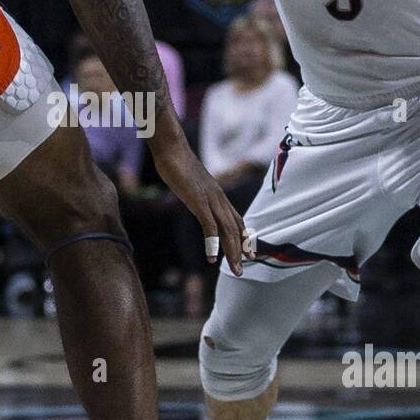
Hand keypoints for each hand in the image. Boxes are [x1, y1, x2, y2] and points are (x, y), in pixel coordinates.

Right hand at [153, 140, 248, 274]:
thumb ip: (195, 193)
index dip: (243, 238)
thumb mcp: (190, 183)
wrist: (171, 148)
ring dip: (231, 252)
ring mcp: (209, 199)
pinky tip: (212, 258)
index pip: (236, 220)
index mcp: (217, 195)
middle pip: (235, 228)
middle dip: (240, 251)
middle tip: (241, 270)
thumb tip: (193, 198)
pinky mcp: (198, 201)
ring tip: (234, 269)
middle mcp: (218, 198)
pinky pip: (209, 226)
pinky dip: (212, 243)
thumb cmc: (177, 163)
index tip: (247, 254)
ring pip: (227, 230)